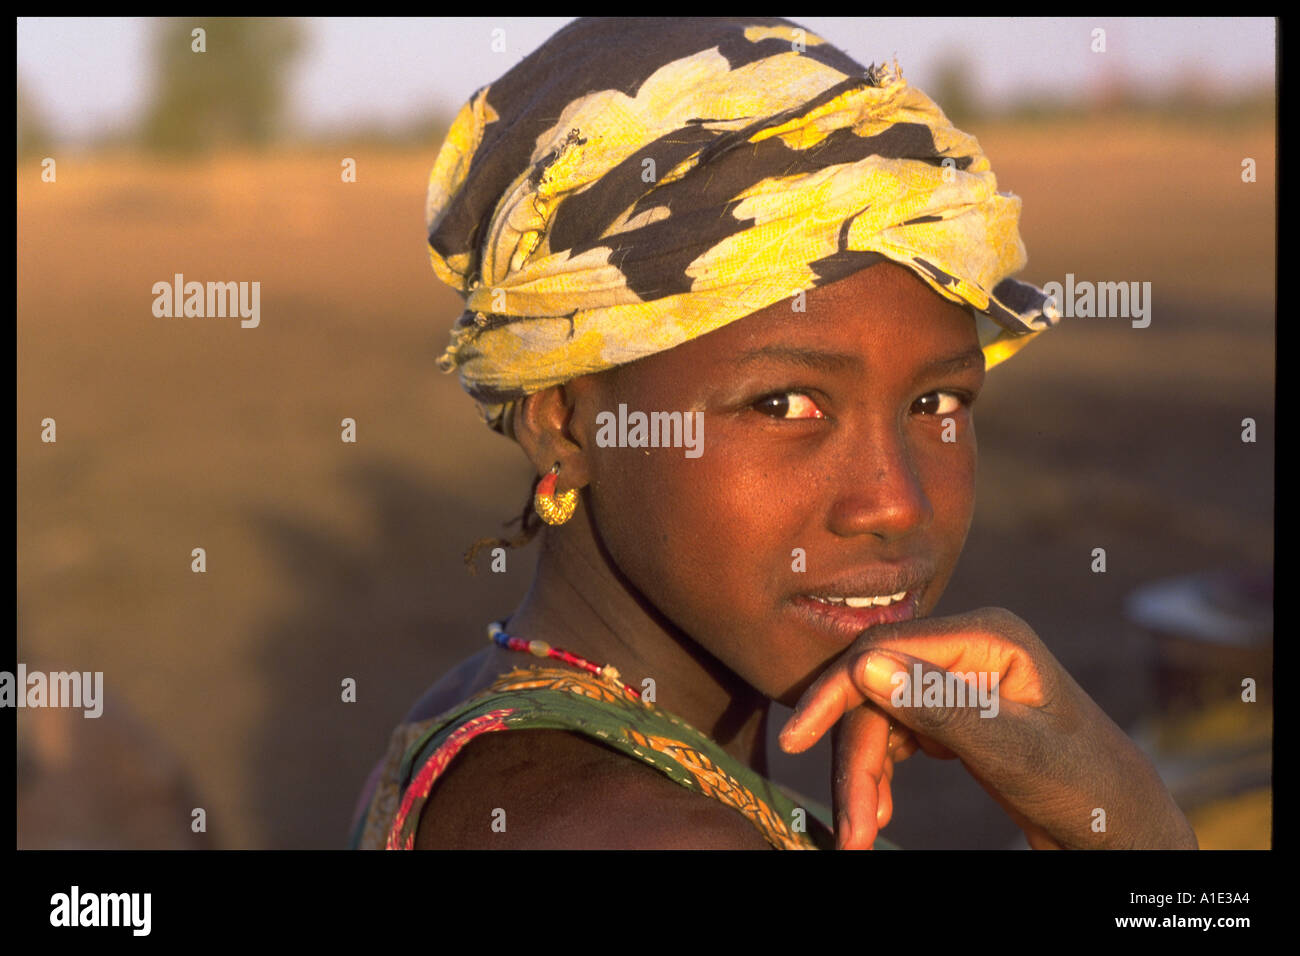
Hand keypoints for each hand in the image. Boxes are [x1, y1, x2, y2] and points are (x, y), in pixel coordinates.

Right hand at [780, 607, 1197, 849]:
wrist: (1121, 829)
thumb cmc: (1086, 787)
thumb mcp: (1014, 752)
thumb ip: (940, 706)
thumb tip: (862, 666)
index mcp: (988, 636)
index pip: (884, 649)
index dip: (835, 694)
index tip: (795, 741)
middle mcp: (967, 647)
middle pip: (876, 689)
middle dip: (856, 759)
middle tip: (850, 831)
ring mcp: (958, 678)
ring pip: (878, 716)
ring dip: (863, 775)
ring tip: (861, 835)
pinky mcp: (952, 712)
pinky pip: (894, 734)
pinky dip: (880, 774)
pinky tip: (879, 810)